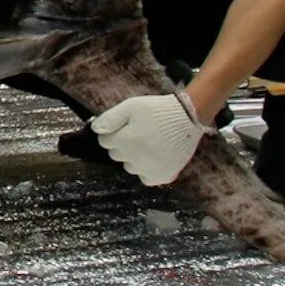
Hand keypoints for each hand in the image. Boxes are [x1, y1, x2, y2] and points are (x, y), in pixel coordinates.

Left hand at [91, 93, 206, 186]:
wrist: (189, 116)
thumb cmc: (159, 110)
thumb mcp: (131, 106)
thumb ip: (110, 118)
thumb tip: (95, 130)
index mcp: (126, 141)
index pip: (104, 141)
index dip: (114, 132)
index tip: (127, 126)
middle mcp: (136, 158)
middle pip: (116, 154)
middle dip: (123, 144)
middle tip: (141, 133)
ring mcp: (150, 169)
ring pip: (130, 167)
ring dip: (135, 158)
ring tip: (150, 143)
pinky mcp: (163, 176)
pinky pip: (146, 179)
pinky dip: (148, 170)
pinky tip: (155, 157)